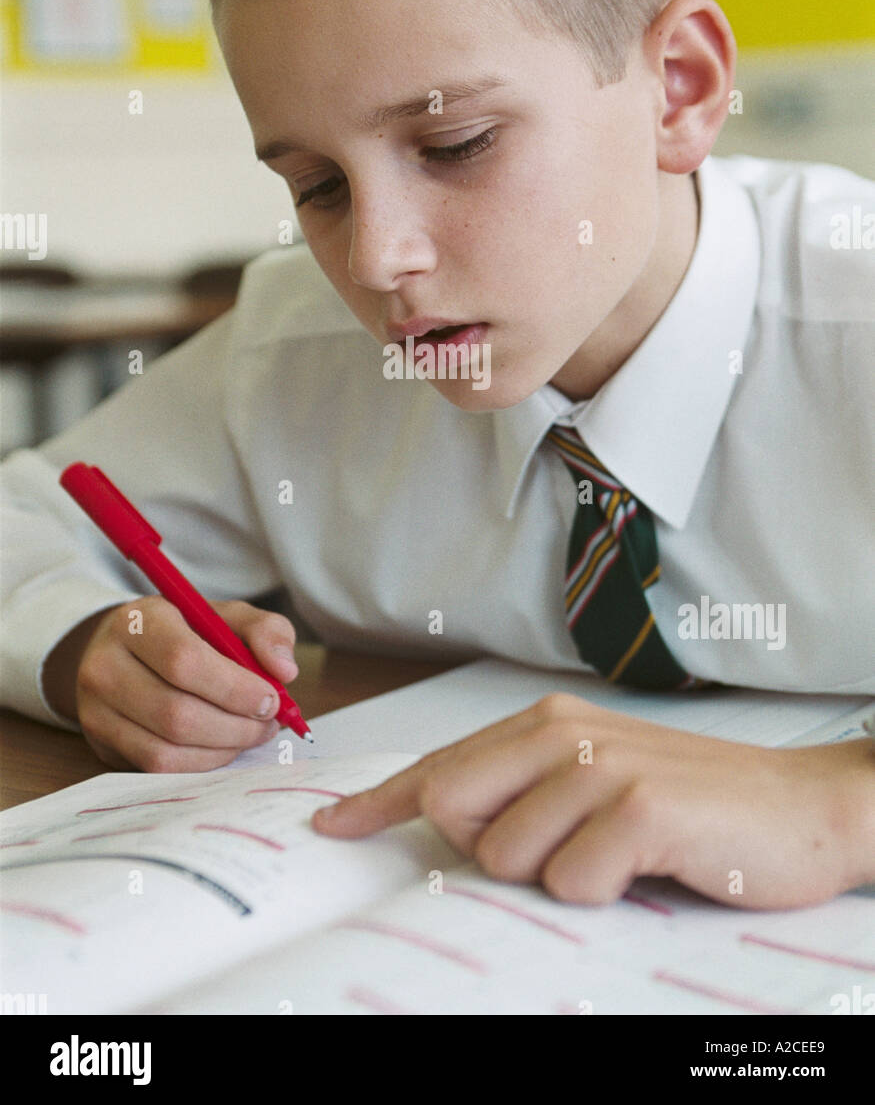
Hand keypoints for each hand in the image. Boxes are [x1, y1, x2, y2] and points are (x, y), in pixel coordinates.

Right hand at [68, 596, 297, 772]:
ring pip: (166, 748)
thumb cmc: (186, 633)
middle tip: (269, 722)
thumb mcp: (226, 617)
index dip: (234, 687)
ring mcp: (95, 708)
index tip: (271, 698)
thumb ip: (265, 632)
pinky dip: (202, 763)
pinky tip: (224, 746)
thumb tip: (284, 671)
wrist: (125, 652)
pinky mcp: (101, 743)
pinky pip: (157, 767)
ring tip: (251, 733)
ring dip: (223, 749)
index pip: (183, 660)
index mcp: (139, 621)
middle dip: (236, 726)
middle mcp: (106, 664)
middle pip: (176, 712)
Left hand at [312, 693, 866, 908]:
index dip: (379, 800)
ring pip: (508, 855)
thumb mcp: (598, 780)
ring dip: (557, 876)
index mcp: (547, 721)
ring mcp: (602, 765)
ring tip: (618, 856)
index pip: (441, 764)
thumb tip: (442, 820)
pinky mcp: (639, 807)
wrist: (797, 808)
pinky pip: (571, 883)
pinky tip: (647, 865)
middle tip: (563, 850)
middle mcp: (564, 732)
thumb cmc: (690, 802)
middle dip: (486, 850)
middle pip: (453, 807)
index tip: (333, 825)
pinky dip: (603, 892)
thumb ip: (525, 789)